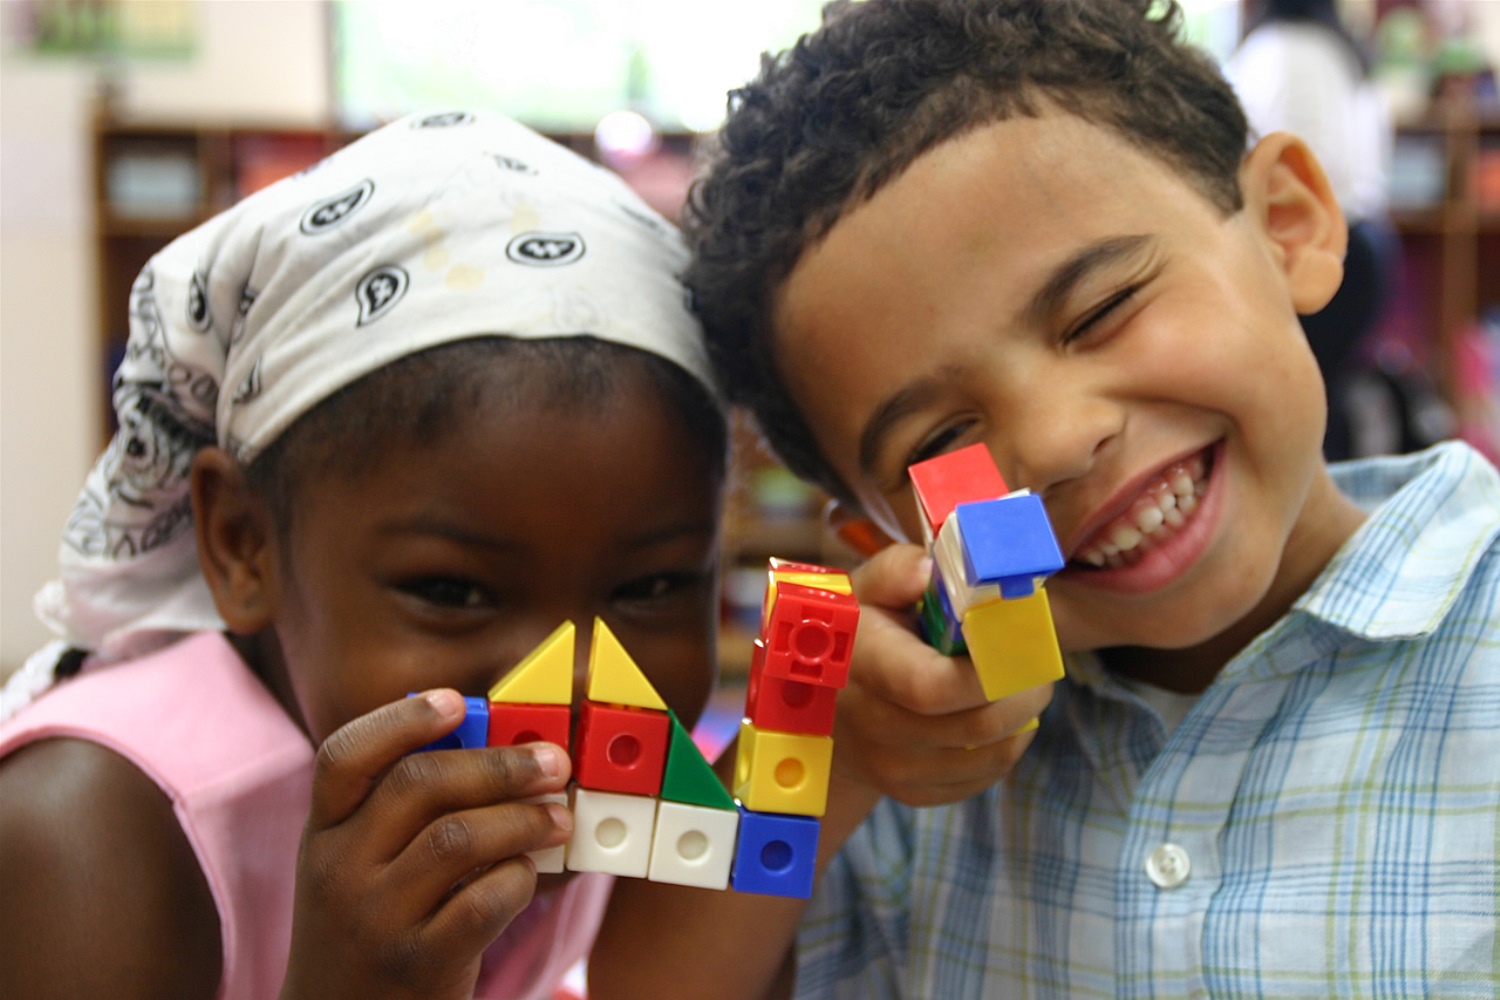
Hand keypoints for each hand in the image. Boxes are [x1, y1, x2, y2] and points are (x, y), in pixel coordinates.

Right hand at [279, 690, 572, 999]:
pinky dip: (518, 878)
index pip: (343, 756)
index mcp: (323, 832)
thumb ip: (405, 810)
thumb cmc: (368, 926)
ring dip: (523, 819)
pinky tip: (526, 874)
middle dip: (499, 765)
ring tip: (557, 818)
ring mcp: (374, 918)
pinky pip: (483, 902)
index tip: (459, 701)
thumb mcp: (358, 863)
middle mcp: (337, 870)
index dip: (402, 720)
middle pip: (418, 786)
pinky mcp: (417, 962)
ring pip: (458, 838)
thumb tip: (498, 747)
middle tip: (552, 762)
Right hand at [834, 544, 1053, 806]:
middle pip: (975, 725)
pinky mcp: (913, 793)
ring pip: (991, 755)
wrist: (830, 707)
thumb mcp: (867, 590)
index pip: (931, 687)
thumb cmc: (862, 634)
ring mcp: (891, 768)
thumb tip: (927, 574)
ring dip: (1023, 719)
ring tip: (1022, 688)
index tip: (1015, 643)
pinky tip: (998, 716)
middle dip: (1023, 693)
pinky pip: (984, 777)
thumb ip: (897, 570)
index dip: (988, 672)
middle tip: (1038, 667)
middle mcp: (871, 725)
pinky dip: (1006, 746)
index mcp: (861, 665)